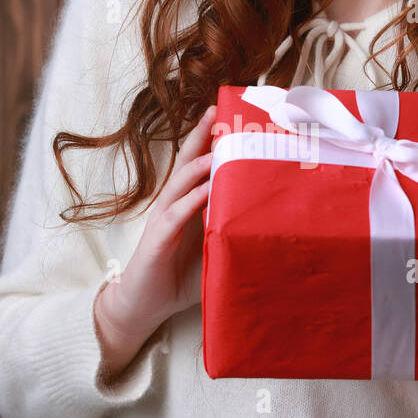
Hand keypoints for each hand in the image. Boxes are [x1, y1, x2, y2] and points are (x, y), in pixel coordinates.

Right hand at [96, 104, 217, 334]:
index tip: (232, 118)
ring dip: (200, 162)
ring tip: (220, 144)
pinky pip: (176, 214)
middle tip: (218, 110)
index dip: (212, 141)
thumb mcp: (214, 251)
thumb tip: (273, 228)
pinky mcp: (157, 239)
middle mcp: (173, 204)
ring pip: (181, 182)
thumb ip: (233, 234)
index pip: (199, 165)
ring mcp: (163, 219)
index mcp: (186, 204)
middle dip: (202, 135)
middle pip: (187, 162)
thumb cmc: (179, 278)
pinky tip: (207, 189)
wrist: (144, 307)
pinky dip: (192, 199)